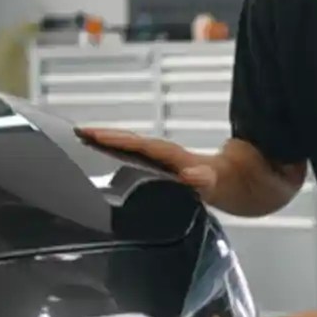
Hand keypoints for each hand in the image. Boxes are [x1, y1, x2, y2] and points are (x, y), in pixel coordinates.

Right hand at [75, 127, 221, 200]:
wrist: (238, 183)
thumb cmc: (225, 184)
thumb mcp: (217, 183)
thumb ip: (205, 178)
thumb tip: (192, 174)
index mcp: (173, 156)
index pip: (140, 145)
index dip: (117, 140)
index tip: (93, 134)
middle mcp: (166, 156)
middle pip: (130, 142)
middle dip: (105, 136)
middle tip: (78, 132)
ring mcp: (163, 162)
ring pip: (131, 148)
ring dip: (109, 144)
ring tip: (84, 141)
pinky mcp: (163, 170)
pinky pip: (136, 159)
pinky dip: (119, 155)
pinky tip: (107, 160)